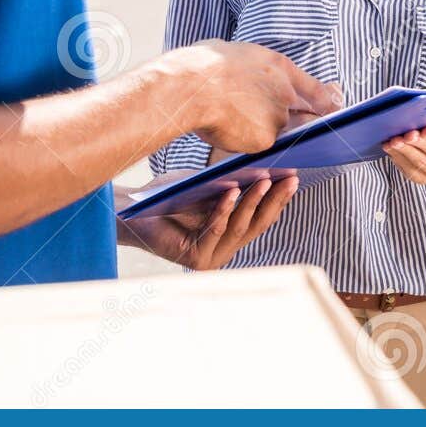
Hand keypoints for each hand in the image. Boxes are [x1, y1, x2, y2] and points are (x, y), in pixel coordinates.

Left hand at [121, 176, 298, 270]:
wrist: (132, 213)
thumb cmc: (169, 198)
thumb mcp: (208, 189)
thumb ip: (232, 185)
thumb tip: (264, 167)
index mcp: (231, 235)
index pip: (261, 218)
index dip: (279, 199)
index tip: (293, 177)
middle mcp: (224, 250)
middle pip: (256, 225)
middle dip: (274, 200)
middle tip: (289, 179)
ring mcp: (211, 257)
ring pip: (238, 228)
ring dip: (252, 202)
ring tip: (264, 180)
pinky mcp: (194, 259)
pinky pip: (213, 230)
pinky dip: (223, 210)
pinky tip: (232, 192)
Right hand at [151, 40, 342, 154]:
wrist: (191, 85)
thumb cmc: (202, 65)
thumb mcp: (235, 52)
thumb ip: (252, 67)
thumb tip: (245, 71)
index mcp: (279, 67)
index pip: (315, 88)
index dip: (327, 101)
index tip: (335, 108)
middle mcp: (285, 93)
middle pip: (302, 115)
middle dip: (296, 122)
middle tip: (280, 122)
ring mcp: (277, 118)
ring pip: (277, 132)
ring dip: (263, 131)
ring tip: (236, 121)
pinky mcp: (265, 139)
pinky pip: (259, 146)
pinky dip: (247, 143)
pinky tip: (229, 132)